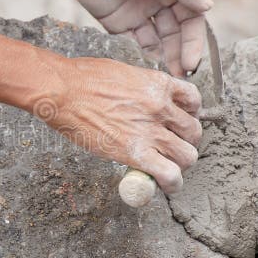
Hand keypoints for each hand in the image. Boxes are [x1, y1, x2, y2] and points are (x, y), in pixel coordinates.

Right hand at [38, 57, 201, 193]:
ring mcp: (151, 131)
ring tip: (168, 167)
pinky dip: (172, 183)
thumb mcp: (123, 73)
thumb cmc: (83, 79)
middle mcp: (161, 107)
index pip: (194, 101)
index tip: (179, 121)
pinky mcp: (137, 153)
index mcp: (158, 85)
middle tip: (171, 147)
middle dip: (185, 141)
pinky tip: (166, 184)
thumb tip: (139, 100)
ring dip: (180, 164)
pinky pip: (170, 174)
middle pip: (193, 132)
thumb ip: (140, 87)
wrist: (63, 91)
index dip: (189, 114)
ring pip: (187, 156)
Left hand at [59, 0, 212, 76]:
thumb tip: (209, 6)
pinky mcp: (116, 21)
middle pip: (174, 35)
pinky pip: (131, 42)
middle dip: (178, 56)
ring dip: (160, 59)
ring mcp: (137, 12)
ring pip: (154, 42)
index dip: (193, 41)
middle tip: (179, 79)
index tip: (191, 63)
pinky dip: (138, 56)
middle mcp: (158, 1)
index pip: (191, 19)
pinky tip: (142, 70)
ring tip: (163, 79)